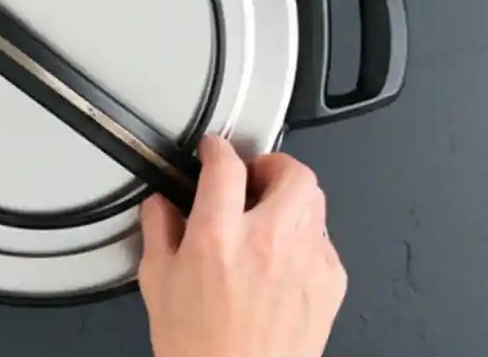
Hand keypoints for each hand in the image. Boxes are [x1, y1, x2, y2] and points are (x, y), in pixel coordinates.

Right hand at [138, 138, 345, 356]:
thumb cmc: (200, 349)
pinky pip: (324, 241)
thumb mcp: (157, 284)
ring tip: (270, 213)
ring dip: (291, 198)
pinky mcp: (330, 282)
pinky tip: (284, 255)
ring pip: (315, 201)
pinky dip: (305, 237)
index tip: (214, 152)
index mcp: (219, 237)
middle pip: (291, 171)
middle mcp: (268, 242)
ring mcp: (305, 261)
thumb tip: (161, 205)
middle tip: (254, 176)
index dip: (217, 149)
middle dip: (271, 165)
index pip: (226, 165)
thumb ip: (159, 231)